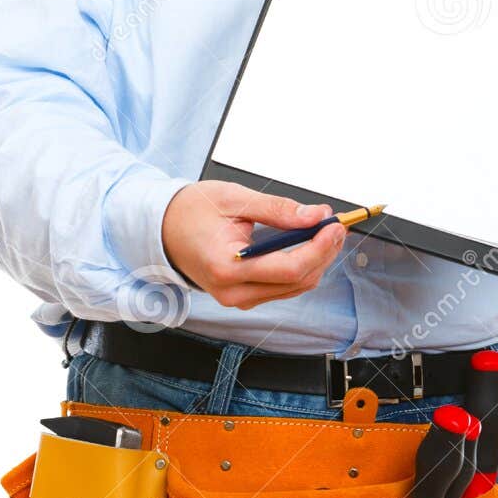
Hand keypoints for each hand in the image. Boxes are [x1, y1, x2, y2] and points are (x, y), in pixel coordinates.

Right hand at [161, 181, 345, 309]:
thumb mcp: (235, 199)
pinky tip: (307, 245)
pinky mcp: (244, 296)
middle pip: (297, 282)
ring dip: (315, 261)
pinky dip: (301, 267)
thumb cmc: (191, 212)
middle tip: (335, 224)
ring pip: (294, 288)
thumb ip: (278, 210)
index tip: (334, 226)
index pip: (289, 269)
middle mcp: (233, 291)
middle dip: (323, 253)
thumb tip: (314, 215)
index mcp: (227, 267)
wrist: (162, 230)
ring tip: (324, 231)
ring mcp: (239, 298)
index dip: (319, 248)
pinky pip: (283, 287)